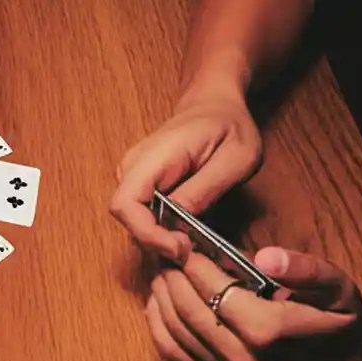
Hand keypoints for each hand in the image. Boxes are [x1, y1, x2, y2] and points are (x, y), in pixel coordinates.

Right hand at [110, 89, 261, 259]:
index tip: (180, 248)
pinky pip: (144, 219)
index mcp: (154, 156)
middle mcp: (134, 168)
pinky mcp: (143, 189)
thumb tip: (178, 224)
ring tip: (195, 248)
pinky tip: (187, 237)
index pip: (125, 204)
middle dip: (157, 244)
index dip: (147, 234)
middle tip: (194, 254)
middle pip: (128, 220)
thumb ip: (205, 189)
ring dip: (161, 242)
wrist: (215, 106)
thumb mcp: (236, 157)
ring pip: (135, 224)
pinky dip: (163, 235)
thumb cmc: (230, 126)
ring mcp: (135, 178)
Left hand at [145, 248, 361, 360]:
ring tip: (160, 267)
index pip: (212, 287)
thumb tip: (266, 256)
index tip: (180, 235)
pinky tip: (159, 301)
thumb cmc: (344, 325)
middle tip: (163, 247)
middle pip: (186, 308)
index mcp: (267, 331)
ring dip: (161, 295)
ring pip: (174, 330)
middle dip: (171, 274)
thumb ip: (306, 271)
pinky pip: (174, 354)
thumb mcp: (340, 290)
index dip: (192, 260)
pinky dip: (159, 325)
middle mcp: (239, 357)